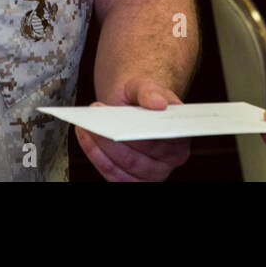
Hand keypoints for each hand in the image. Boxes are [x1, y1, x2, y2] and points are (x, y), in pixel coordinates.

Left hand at [75, 78, 190, 181]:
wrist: (135, 103)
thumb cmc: (142, 97)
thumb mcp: (146, 86)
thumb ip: (151, 91)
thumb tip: (158, 103)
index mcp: (180, 138)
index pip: (160, 140)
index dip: (137, 131)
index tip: (117, 118)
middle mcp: (170, 161)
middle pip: (137, 158)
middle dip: (110, 139)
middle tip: (95, 118)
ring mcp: (152, 175)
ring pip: (122, 168)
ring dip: (99, 149)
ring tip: (86, 127)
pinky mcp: (132, 180)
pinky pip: (112, 175)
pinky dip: (95, 156)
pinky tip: (86, 138)